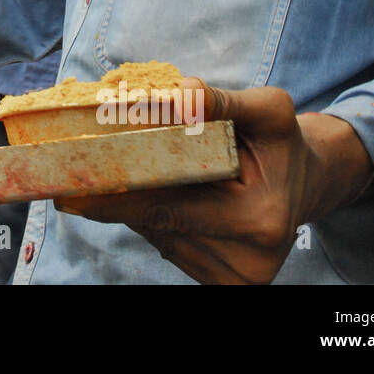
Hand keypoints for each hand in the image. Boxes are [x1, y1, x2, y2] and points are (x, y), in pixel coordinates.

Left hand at [59, 78, 373, 283]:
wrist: (306, 182)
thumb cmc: (281, 141)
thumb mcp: (268, 110)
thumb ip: (224, 100)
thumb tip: (180, 90)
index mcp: (260, 220)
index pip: (171, 207)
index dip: (120, 194)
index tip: (74, 187)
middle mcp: (247, 260)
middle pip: (158, 225)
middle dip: (115, 199)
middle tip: (67, 183)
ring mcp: (233, 278)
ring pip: (159, 235)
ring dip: (136, 205)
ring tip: (126, 175)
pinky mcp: (222, 283)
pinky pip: (168, 244)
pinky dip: (154, 218)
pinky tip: (161, 194)